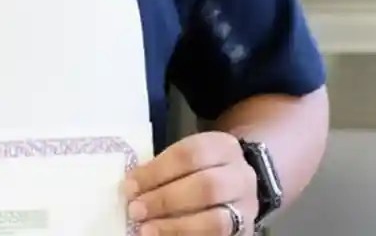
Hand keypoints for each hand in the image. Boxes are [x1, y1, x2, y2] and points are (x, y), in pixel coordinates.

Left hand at [122, 132, 257, 234]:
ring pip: (216, 221)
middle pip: (205, 187)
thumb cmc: (201, 169)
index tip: (130, 185)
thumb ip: (164, 168)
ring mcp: (246, 208)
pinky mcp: (245, 233)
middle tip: (136, 210)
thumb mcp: (188, 158)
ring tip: (147, 230)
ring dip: (176, 227)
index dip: (157, 171)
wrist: (238, 186)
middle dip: (165, 200)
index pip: (189, 154)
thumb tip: (131, 187)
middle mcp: (240, 177)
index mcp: (223, 147)